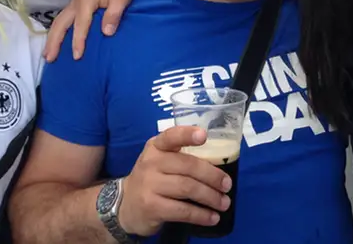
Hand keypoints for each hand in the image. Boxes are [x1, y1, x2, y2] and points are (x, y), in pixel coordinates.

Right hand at [43, 0, 138, 61]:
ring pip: (59, 21)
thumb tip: (106, 33)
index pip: (81, 24)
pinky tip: (56, 42)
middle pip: (61, 23)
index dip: (78, 41)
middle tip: (49, 58)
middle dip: (54, 41)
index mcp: (87, 0)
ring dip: (52, 38)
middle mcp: (77, 2)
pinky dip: (56, 31)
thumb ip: (114, 14)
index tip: (77, 57)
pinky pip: (62, 19)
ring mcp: (75, 3)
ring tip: (47, 55)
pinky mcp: (76, 4)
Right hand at [117, 127, 232, 236]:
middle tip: (227, 185)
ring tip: (224, 203)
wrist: (125, 205)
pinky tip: (212, 218)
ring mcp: (149, 185)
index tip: (204, 136)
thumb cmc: (152, 179)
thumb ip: (183, 157)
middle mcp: (151, 162)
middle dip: (212, 176)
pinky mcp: (151, 207)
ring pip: (188, 188)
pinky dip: (201, 215)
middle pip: (188, 166)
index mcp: (156, 146)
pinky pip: (182, 210)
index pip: (171, 136)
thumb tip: (220, 165)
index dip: (188, 135)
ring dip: (211, 197)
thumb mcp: (161, 161)